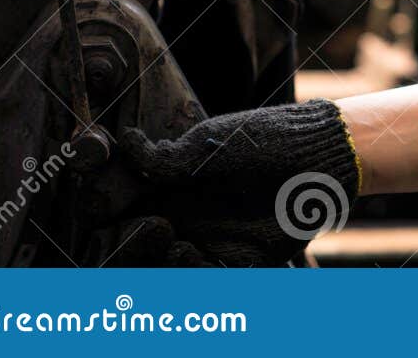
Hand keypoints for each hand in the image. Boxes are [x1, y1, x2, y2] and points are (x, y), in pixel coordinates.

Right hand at [116, 99, 359, 265]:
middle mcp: (188, 221)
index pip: (127, 212)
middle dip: (127, 247)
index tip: (98, 215)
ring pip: (170, 270)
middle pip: (141, 249)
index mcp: (174, 190)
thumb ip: (167, 157)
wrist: (320, 154)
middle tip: (136, 230)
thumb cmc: (266, 139)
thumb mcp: (213, 142)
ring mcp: (213, 242)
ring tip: (160, 241)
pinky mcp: (242, 262)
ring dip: (155, 262)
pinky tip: (182, 252)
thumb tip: (124, 144)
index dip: (108, 217)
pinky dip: (189, 271)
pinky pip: (210, 278)